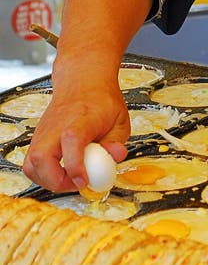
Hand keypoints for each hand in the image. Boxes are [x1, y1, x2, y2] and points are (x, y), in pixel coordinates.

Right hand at [23, 69, 128, 192]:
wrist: (82, 82)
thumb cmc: (100, 100)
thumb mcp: (119, 119)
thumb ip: (117, 141)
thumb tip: (115, 157)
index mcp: (80, 119)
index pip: (71, 141)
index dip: (75, 165)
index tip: (84, 180)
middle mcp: (57, 126)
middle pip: (41, 157)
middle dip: (56, 181)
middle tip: (77, 183)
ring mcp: (44, 133)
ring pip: (31, 164)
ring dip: (47, 181)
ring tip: (69, 179)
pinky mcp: (38, 139)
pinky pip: (31, 164)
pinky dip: (42, 175)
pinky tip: (60, 172)